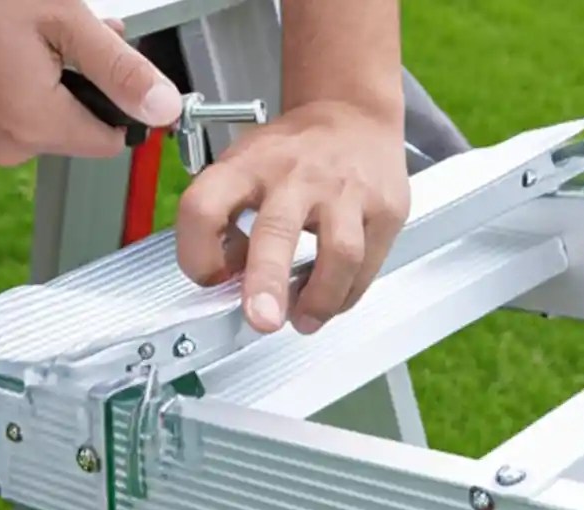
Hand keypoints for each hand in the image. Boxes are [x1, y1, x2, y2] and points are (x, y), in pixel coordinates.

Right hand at [0, 1, 181, 164]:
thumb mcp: (60, 21)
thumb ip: (119, 69)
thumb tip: (163, 107)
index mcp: (37, 125)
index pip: (113, 141)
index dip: (121, 99)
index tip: (110, 60)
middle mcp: (12, 145)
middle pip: (82, 129)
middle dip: (87, 83)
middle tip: (69, 32)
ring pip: (51, 118)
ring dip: (56, 79)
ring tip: (32, 34)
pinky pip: (20, 112)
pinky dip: (26, 82)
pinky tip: (9, 45)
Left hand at [175, 101, 410, 334]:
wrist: (353, 115)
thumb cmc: (290, 153)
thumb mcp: (242, 170)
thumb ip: (226, 223)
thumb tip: (226, 282)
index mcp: (248, 166)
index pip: (204, 207)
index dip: (198, 252)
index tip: (209, 277)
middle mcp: (296, 176)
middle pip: (277, 230)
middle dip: (267, 281)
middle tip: (262, 319)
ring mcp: (345, 192)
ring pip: (339, 254)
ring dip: (319, 299)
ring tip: (303, 319)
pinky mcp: (384, 209)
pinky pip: (367, 266)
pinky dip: (345, 294)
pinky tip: (330, 297)